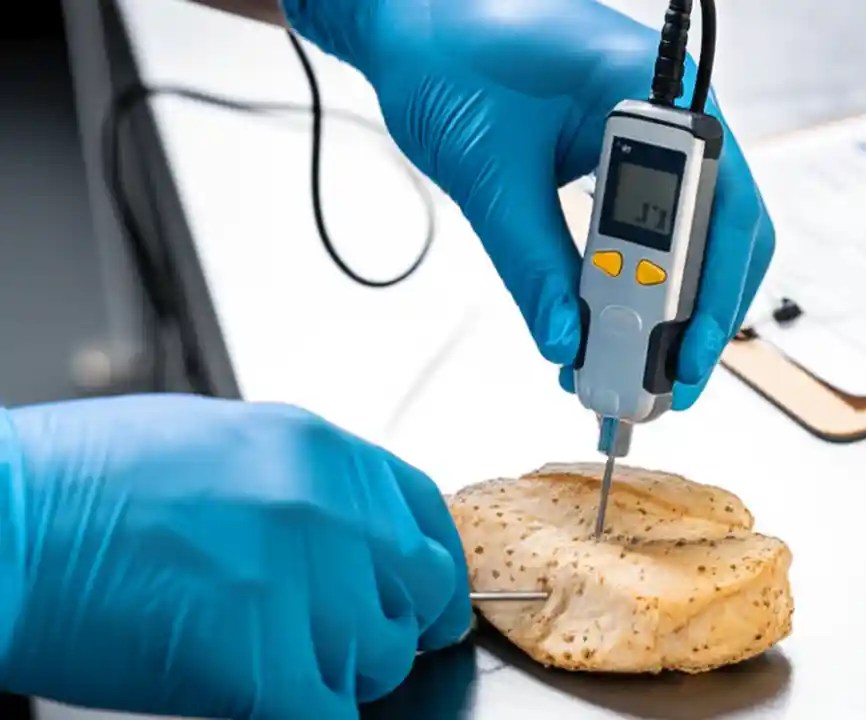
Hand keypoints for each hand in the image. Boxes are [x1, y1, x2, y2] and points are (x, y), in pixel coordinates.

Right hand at [0, 395, 469, 718]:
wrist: (1, 522)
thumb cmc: (82, 484)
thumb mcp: (219, 445)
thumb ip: (302, 487)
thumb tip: (350, 537)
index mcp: (317, 451)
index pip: (427, 514)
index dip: (430, 566)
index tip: (429, 597)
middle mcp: (328, 511)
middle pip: (420, 590)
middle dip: (393, 624)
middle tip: (351, 646)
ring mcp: (303, 586)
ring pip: (382, 660)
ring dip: (342, 676)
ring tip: (276, 664)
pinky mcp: (266, 665)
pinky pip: (333, 714)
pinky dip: (312, 714)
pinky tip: (270, 700)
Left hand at [284, 0, 774, 408]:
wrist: (407, 21)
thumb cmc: (445, 56)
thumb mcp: (490, 174)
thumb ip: (533, 264)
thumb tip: (568, 341)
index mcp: (651, 88)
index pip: (721, 203)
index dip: (713, 290)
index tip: (684, 356)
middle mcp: (667, 107)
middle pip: (721, 229)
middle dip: (696, 314)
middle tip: (664, 383)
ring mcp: (650, 132)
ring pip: (693, 235)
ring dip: (666, 306)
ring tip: (631, 369)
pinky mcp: (622, 155)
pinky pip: (653, 226)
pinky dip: (636, 280)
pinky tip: (608, 328)